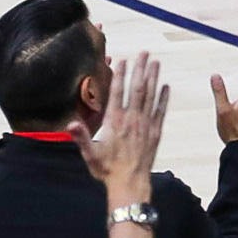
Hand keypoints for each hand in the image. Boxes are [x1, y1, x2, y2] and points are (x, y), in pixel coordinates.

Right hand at [69, 54, 167, 196]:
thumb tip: (71, 123)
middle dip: (140, 69)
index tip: (123, 60)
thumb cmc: (108, 170)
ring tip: (156, 62)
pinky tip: (166, 87)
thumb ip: (81, 137)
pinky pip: (161, 112)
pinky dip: (163, 98)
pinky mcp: (155, 133)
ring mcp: (145, 126)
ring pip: (150, 97)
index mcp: (115, 122)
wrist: (130, 185)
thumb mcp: (90, 154)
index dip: (120, 75)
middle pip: (137, 89)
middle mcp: (132, 120)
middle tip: (144, 53)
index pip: (117, 93)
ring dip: (154, 78)